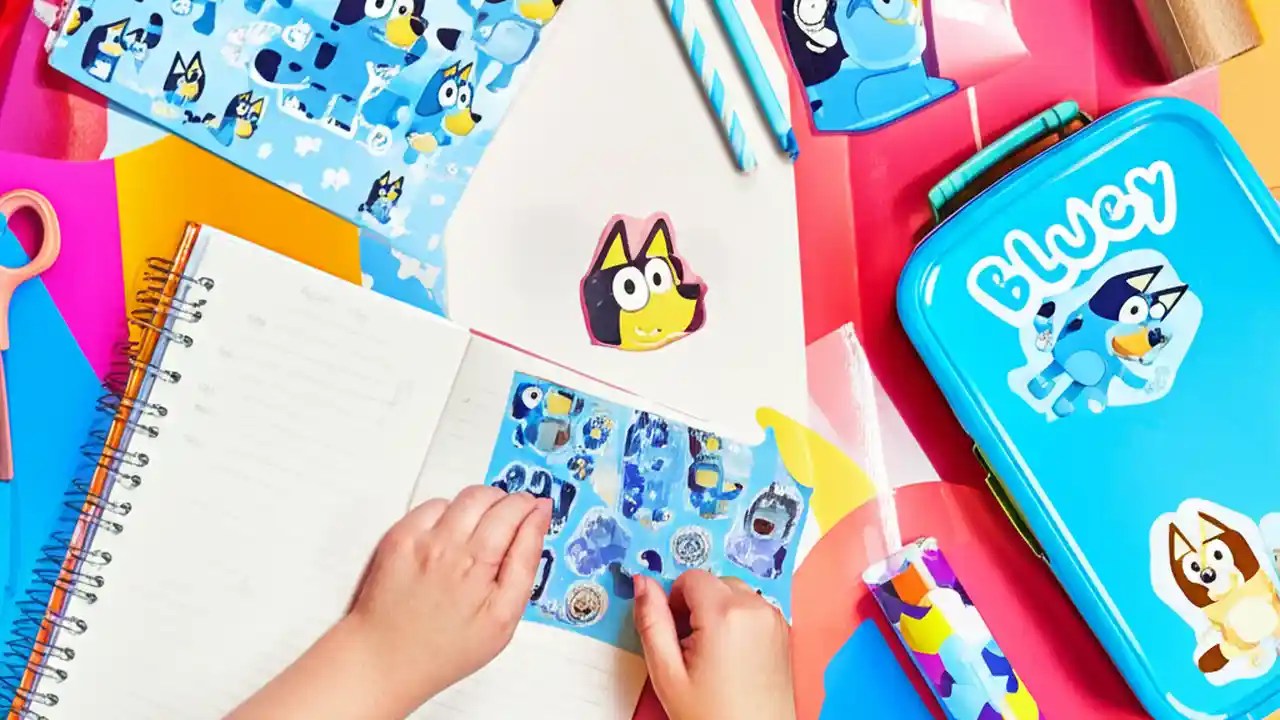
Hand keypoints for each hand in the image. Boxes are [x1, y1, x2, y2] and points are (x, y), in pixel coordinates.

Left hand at [345, 487, 551, 710]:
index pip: (515, 512)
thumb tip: (538, 519)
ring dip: (481, 505)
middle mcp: (449, 546)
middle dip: (509, 503)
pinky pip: (433, 505)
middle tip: (512, 522)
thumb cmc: (446, 648)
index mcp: (479, 566)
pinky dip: (449, 513)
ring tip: (481, 533)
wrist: (386, 659)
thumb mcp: (503, 619)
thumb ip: (525, 563)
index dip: (531, 507)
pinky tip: (450, 538)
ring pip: (464, 498)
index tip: (537, 510)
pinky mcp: (398, 536)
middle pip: (490, 497)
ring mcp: (421, 539)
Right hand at [634, 571, 795, 719]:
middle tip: (690, 647)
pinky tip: (731, 656)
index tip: (674, 633)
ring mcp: (774, 619)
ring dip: (717, 611)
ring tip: (711, 654)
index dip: (674, 601)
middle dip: (696, 605)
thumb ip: (652, 622)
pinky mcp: (784, 632)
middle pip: (713, 582)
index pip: (690, 578)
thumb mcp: (668, 673)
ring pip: (734, 593)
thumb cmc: (712, 716)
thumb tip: (642, 583)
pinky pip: (752, 608)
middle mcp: (755, 608)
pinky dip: (738, 620)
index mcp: (725, 614)